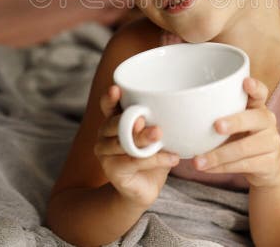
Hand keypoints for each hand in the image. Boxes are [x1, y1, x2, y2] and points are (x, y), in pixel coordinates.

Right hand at [94, 85, 180, 206]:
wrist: (144, 189)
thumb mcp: (156, 137)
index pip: (108, 105)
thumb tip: (175, 109)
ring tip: (162, 138)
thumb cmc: (151, 156)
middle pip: (117, 123)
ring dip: (144, 140)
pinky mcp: (112, 170)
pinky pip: (134, 161)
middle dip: (134, 122)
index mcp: (114, 120)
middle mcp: (104, 134)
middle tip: (155, 125)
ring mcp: (105, 153)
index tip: (116, 89)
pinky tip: (173, 159)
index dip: (110, 97)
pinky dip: (156, 159)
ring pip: (125, 142)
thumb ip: (158, 123)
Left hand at [192, 77, 279, 187]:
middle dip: (234, 122)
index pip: (261, 92)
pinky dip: (222, 168)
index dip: (255, 87)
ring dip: (218, 155)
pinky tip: (207, 169)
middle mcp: (268, 121)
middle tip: (216, 126)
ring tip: (198, 161)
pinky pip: (243, 165)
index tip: (246, 82)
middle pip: (254, 119)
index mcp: (258, 106)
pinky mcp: (269, 162)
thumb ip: (219, 113)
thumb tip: (181, 114)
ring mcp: (271, 142)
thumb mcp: (235, 122)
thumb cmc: (242, 137)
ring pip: (244, 148)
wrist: (266, 167)